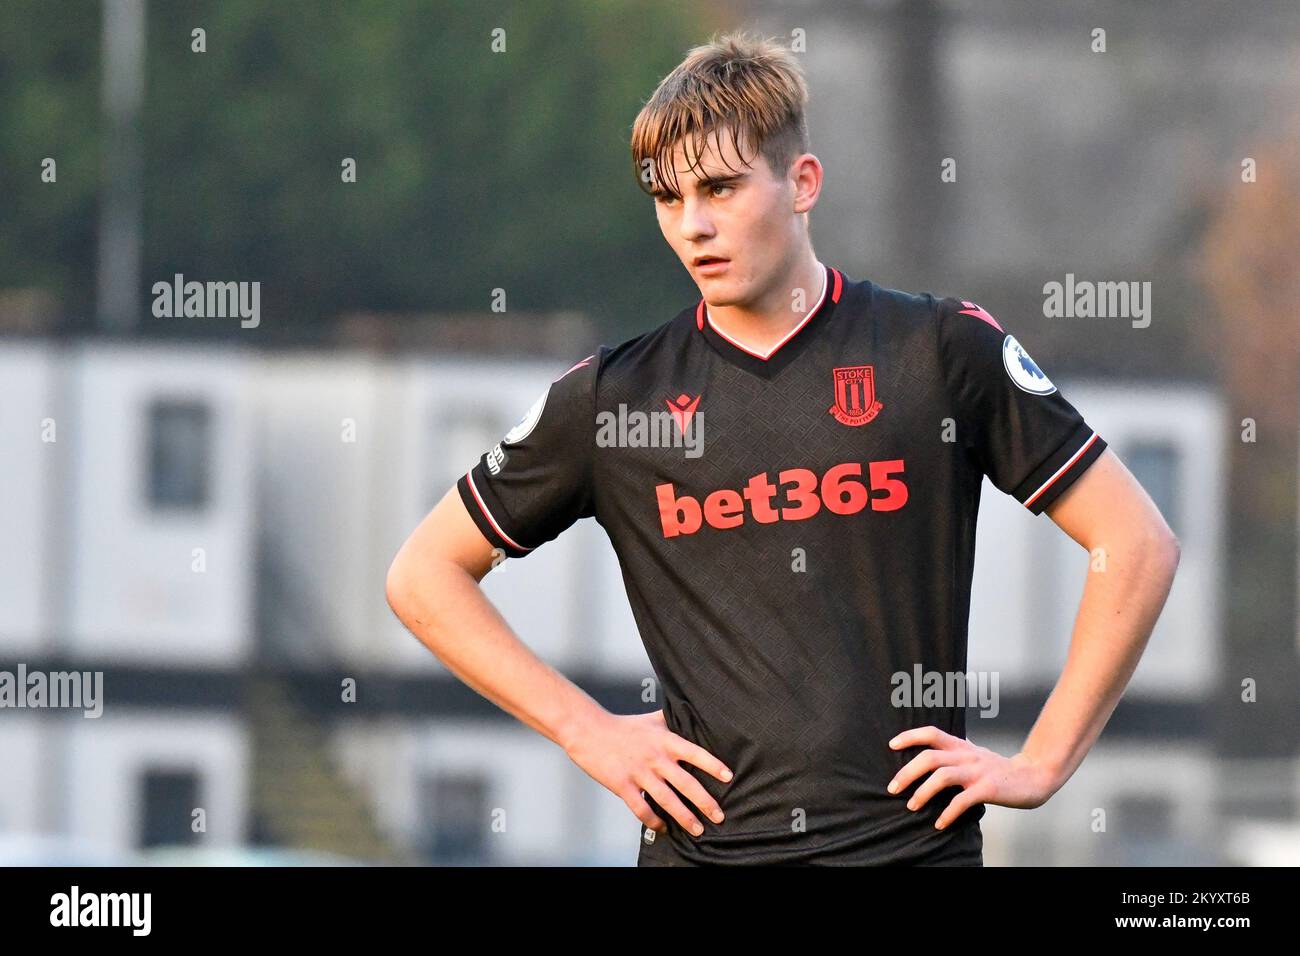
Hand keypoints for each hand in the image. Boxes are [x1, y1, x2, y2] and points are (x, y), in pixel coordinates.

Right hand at [564, 709, 732, 836]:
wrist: (589, 731)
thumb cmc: (623, 726)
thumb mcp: (652, 719)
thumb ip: (673, 720)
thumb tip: (692, 714)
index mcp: (665, 740)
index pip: (695, 753)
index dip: (713, 765)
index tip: (728, 777)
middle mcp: (655, 757)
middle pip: (686, 783)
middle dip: (705, 802)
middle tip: (719, 816)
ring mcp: (639, 773)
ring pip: (667, 800)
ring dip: (684, 817)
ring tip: (697, 829)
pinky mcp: (623, 785)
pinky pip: (641, 809)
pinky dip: (653, 821)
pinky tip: (662, 827)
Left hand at [886, 726, 1058, 829]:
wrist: (1034, 776)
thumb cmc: (998, 769)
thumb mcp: (974, 755)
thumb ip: (953, 754)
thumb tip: (925, 759)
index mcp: (961, 746)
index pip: (931, 733)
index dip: (910, 736)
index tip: (892, 744)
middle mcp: (967, 755)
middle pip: (930, 757)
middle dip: (907, 772)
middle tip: (892, 788)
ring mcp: (978, 772)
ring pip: (942, 776)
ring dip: (923, 792)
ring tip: (912, 806)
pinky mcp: (989, 789)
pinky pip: (963, 800)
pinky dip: (948, 813)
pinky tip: (939, 823)